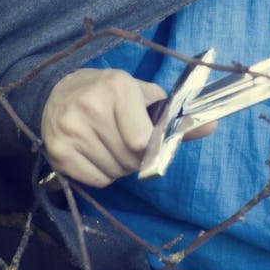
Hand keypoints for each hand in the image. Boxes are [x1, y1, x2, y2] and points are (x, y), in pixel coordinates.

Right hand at [41, 68, 213, 186]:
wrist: (58, 91)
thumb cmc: (109, 93)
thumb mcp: (142, 95)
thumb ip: (174, 114)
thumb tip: (212, 126)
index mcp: (118, 88)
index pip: (142, 140)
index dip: (149, 145)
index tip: (146, 138)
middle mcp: (91, 107)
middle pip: (129, 159)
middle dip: (136, 158)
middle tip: (127, 142)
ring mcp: (70, 131)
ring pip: (114, 172)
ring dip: (120, 167)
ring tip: (110, 144)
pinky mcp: (57, 152)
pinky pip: (96, 181)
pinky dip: (102, 174)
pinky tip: (95, 153)